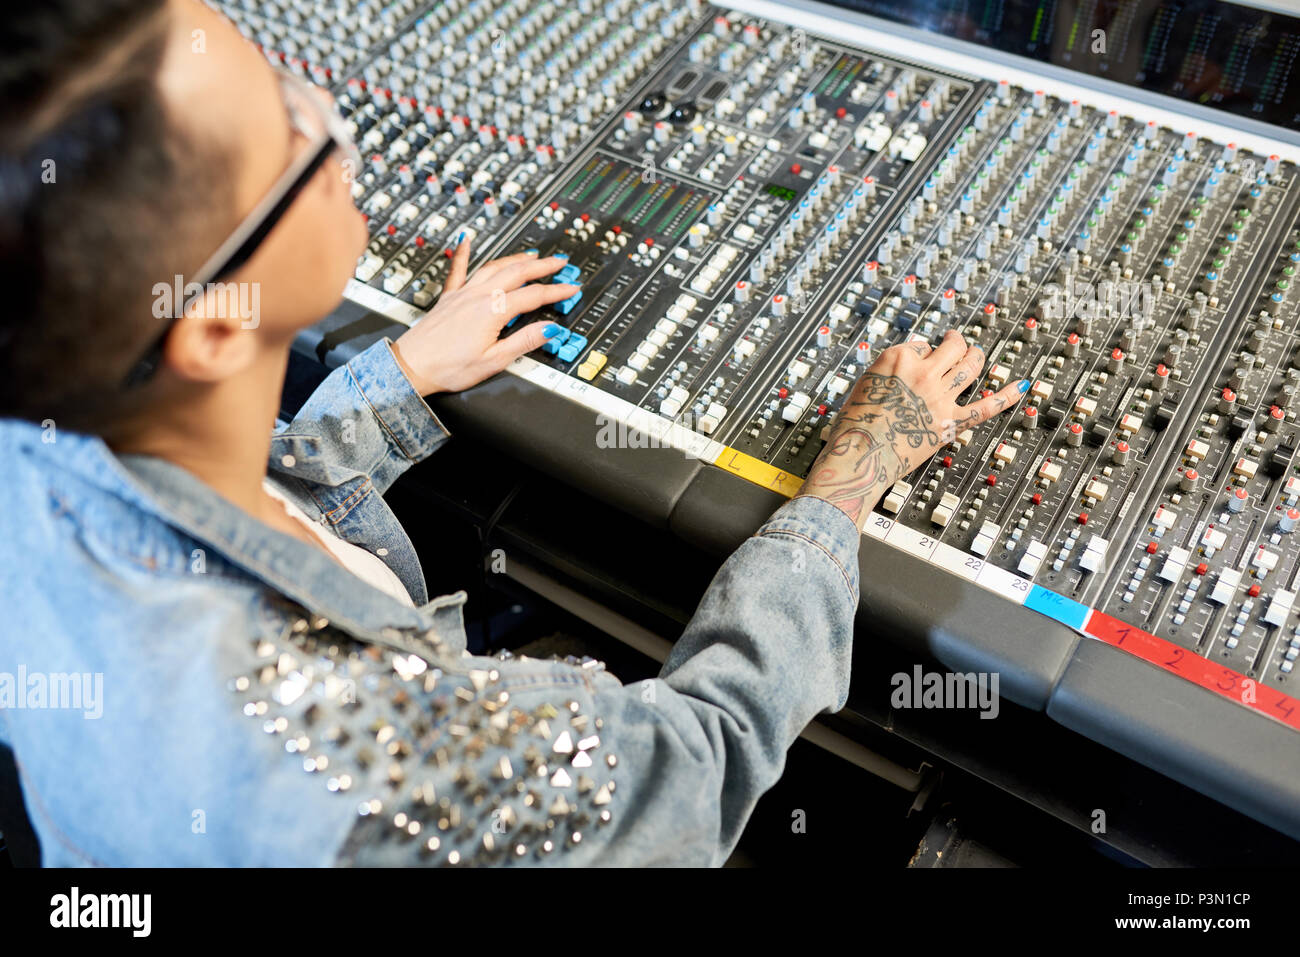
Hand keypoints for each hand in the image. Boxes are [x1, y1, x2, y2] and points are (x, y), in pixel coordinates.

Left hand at [392, 238, 578, 394]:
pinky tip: (465, 241)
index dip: (556, 291)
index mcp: (493, 311)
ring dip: (515, 258)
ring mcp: (462, 294)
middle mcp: (478, 296)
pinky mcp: (448, 297)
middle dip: (542, 266)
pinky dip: (464, 253)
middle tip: (559, 261)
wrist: (412, 366)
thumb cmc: (448, 367)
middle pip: (517, 273)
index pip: (533, 296)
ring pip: (494, 266)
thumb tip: (549, 329)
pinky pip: (458, 269)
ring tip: (531, 255)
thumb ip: (523, 342)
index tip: (571, 288)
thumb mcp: (493, 360)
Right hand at [797, 330, 1028, 527]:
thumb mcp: (862, 386)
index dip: (923, 351)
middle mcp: (923, 372)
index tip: (922, 358)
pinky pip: (987, 406)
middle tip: (957, 342)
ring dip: (977, 356)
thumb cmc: (853, 427)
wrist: (858, 456)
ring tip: (977, 354)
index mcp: (897, 358)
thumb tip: (901, 375)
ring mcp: (940, 397)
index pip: (921, 344)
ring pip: (971, 366)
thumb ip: (886, 376)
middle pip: (952, 346)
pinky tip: (1022, 386)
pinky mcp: (950, 423)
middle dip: (957, 342)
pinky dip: (1008, 396)